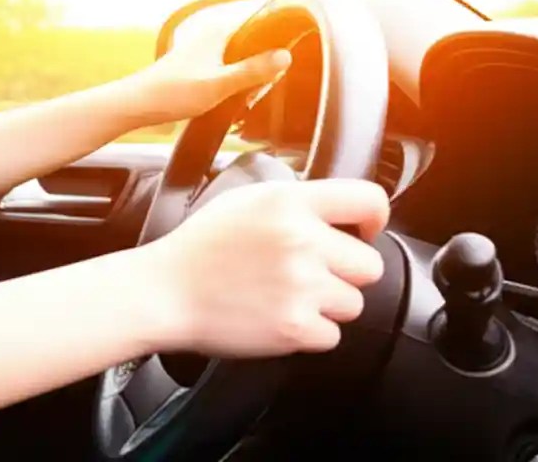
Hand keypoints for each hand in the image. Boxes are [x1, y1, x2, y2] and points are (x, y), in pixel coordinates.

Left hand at [139, 13, 290, 121]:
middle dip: (268, 59)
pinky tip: (238, 99)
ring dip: (253, 74)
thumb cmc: (173, 92)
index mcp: (220, 30)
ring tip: (253, 93)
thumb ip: (253, 71)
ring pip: (244, 56)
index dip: (281, 26)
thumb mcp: (219, 84)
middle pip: (256, 39)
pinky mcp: (202, 66)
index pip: (260, 16)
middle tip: (270, 80)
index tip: (299, 38)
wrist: (138, 104)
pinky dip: (239, 82)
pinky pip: (232, 69)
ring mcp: (207, 50)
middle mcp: (214, 35)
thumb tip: (286, 56)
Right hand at [143, 179, 388, 356]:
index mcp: (288, 202)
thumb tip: (340, 210)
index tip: (366, 231)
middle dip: (344, 273)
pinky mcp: (295, 327)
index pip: (368, 200)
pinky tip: (277, 317)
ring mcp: (301, 286)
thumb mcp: (244, 201)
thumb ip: (294, 201)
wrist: (163, 293)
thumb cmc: (198, 249)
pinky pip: (332, 336)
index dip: (374, 219)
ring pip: (353, 304)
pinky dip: (308, 334)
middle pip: (370, 265)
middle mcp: (300, 240)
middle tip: (307, 274)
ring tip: (285, 296)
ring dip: (326, 305)